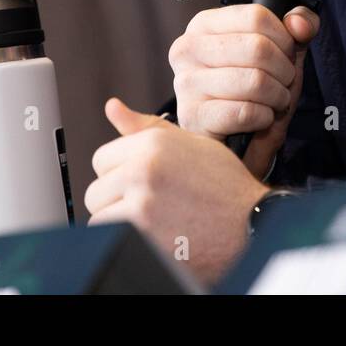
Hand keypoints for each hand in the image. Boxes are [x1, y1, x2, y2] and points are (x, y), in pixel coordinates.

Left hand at [86, 97, 270, 286]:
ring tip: (153, 221)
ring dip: (120, 222)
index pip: (102, 159)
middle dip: (116, 201)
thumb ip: (145, 127)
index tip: (143, 184)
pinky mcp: (141, 231)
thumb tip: (111, 106)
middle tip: (150, 206)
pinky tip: (153, 235)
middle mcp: (143, 168)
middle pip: (96, 190)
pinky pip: (111, 236)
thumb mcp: (189, 143)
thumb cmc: (224, 183)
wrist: (250, 222)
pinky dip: (127, 239)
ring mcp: (141, 201)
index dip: (120, 174)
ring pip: (100, 216)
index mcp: (152, 143)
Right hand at [168, 4, 319, 179]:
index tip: (284, 57)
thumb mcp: (284, 53)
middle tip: (281, 84)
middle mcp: (187, 49)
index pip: (256, 16)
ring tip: (271, 102)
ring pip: (255, 81)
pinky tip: (258, 119)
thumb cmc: (258, 94)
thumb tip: (299, 24)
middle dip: (283, 71)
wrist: (239, 146)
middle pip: (257, 47)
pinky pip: (245, 112)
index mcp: (204, 24)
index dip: (284, 40)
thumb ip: (299, 26)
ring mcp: (185, 83)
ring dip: (276, 97)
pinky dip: (263, 118)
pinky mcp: (192, 117)